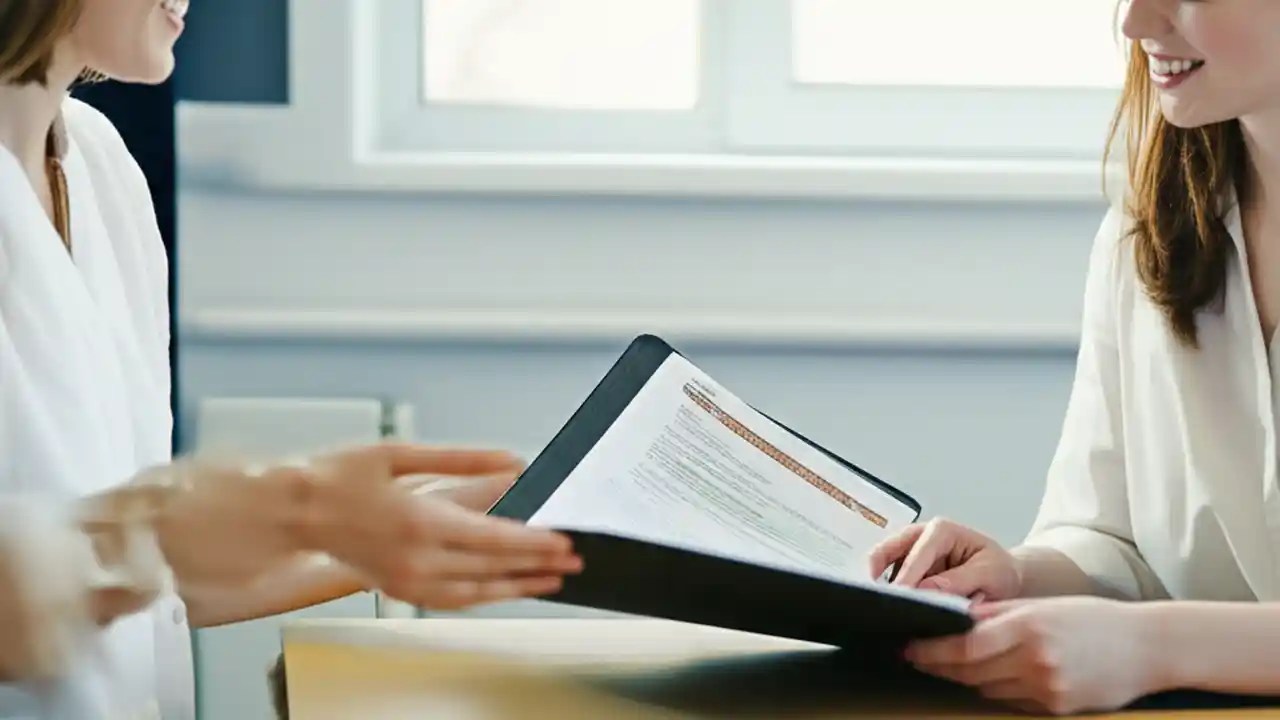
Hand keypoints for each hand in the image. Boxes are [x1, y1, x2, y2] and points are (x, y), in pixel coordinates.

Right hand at [288, 443, 580, 609]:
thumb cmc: (339, 476)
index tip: (564, 541)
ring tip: (551, 580)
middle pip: (492, 568)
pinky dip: (485, 596)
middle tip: (574, 560)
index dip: (535, 543)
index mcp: (419, 521)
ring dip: (518, 587)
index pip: (494, 539)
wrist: (292, 510)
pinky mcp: (399, 590)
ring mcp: (406, 580)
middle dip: (538, 565)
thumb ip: (462, 459)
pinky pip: (453, 601)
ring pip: (477, 592)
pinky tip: (505, 588)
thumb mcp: (401, 452)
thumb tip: (511, 461)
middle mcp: (415, 558)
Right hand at [869, 518, 1019, 600]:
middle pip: (885, 551)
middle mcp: (920, 536)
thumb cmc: (1000, 571)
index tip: (898, 600)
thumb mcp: (988, 574)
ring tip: (887, 610)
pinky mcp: (906, 570)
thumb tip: (925, 590)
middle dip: (877, 576)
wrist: (1005, 578)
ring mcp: (910, 553)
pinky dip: (889, 594)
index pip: (916, 553)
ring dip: (882, 587)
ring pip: (881, 566)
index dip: (905, 578)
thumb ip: (958, 581)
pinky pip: (888, 580)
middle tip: (878, 603)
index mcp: (941, 530)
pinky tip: (895, 611)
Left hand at [904, 598, 1159, 715]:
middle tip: (918, 657)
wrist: (1149, 647)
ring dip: (968, 678)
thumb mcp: (1044, 605)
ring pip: (988, 689)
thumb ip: (998, 613)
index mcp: (1029, 627)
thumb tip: (956, 619)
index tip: (909, 648)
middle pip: (971, 671)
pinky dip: (998, 690)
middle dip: (941, 666)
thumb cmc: (1096, 620)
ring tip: (953, 664)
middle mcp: (1036, 660)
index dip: (932, 651)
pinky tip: (995, 677)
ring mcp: (1047, 689)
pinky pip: (1012, 702)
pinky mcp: (1057, 708)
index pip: (965, 646)